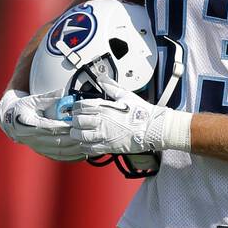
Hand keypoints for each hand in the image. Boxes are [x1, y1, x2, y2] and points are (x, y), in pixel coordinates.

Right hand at [0, 88, 86, 161]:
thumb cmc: (23, 109)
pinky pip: (59, 157)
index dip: (65, 127)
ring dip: (75, 149)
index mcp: (30, 125)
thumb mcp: (33, 100)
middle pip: (57, 142)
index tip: (77, 123)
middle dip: (74, 138)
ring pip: (60, 151)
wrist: (10, 122)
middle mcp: (34, 139)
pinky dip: (72, 157)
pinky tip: (83, 154)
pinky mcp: (43, 152)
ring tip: (88, 144)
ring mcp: (38, 147)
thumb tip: (63, 92)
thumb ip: (49, 97)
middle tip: (87, 133)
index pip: (50, 128)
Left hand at [69, 88, 191, 155]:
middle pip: (77, 121)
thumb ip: (110, 86)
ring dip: (77, 135)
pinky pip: (89, 149)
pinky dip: (84, 147)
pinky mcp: (108, 147)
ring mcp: (103, 135)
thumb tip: (102, 78)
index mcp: (104, 107)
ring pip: (80, 136)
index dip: (75, 108)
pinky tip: (86, 144)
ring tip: (78, 133)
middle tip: (75, 122)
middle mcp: (101, 121)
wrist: (153, 128)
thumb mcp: (125, 95)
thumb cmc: (141, 113)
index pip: (80, 106)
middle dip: (74, 121)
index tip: (75, 109)